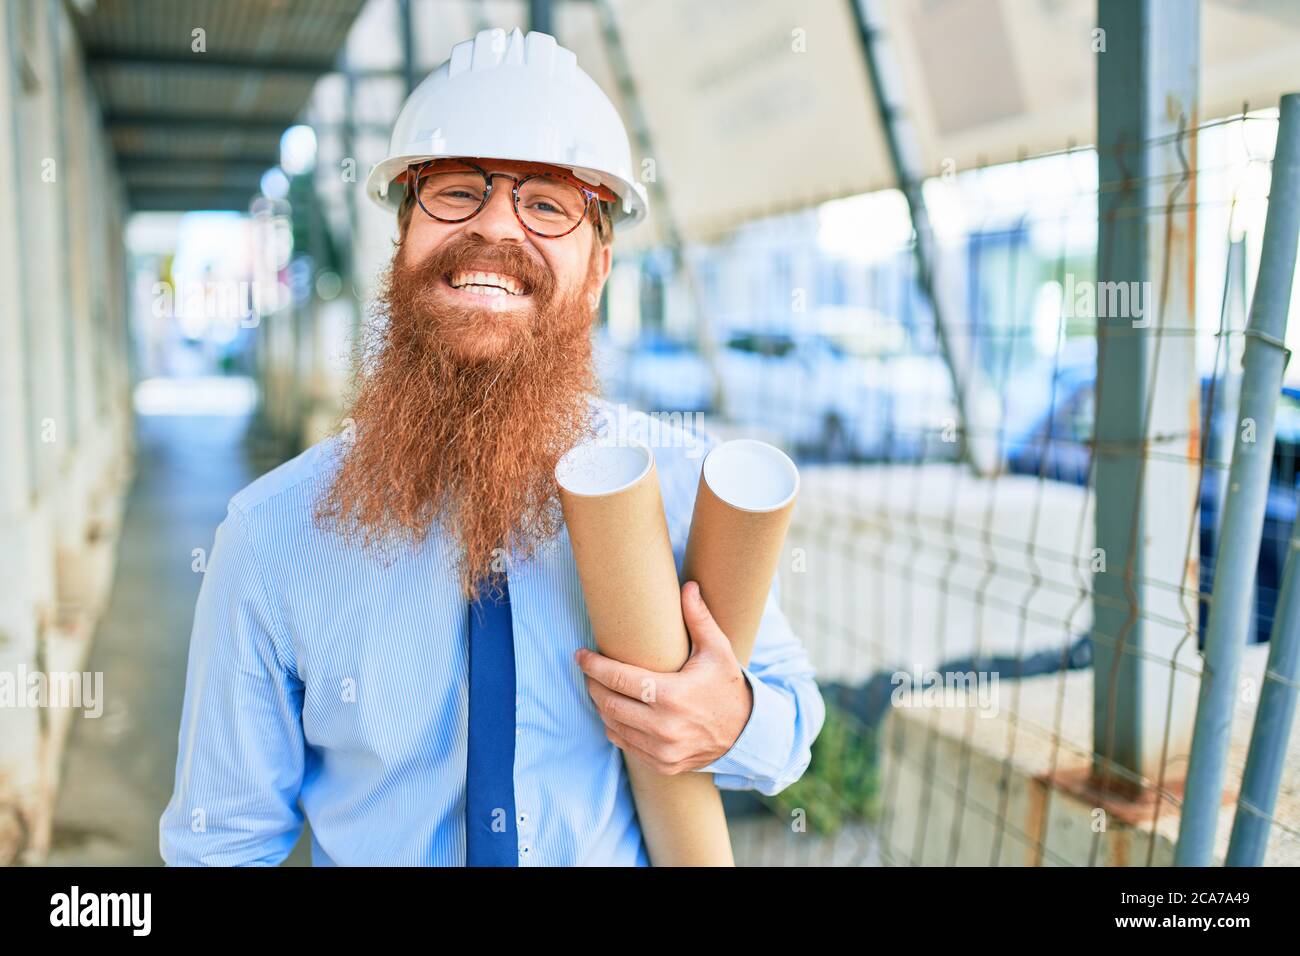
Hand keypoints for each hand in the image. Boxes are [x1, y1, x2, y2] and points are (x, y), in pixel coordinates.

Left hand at [574, 580, 752, 774]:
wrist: (746, 733)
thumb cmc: (727, 686)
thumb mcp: (718, 650)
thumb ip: (699, 618)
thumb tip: (688, 586)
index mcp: (673, 696)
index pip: (619, 680)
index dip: (594, 666)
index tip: (580, 655)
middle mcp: (664, 727)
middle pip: (609, 703)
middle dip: (593, 684)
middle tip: (587, 669)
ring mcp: (662, 750)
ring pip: (612, 725)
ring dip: (601, 705)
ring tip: (598, 687)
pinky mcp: (661, 764)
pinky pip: (624, 744)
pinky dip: (614, 727)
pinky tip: (614, 711)